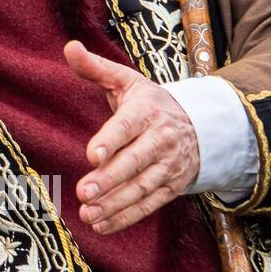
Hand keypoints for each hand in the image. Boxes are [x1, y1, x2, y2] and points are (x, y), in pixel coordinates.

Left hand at [65, 41, 200, 234]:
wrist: (201, 125)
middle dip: (110, 179)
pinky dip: (127, 217)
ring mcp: (169, 166)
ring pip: (142, 188)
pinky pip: (149, 205)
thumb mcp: (127, 80)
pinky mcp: (172, 187)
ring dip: (115, 203)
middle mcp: (161, 140)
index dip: (111, 140)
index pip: (128, 126)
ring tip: (88, 213)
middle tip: (84, 192)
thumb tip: (69, 47)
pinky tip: (102, 224)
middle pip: (135, 162)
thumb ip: (95, 67)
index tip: (92, 155)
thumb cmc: (150, 102)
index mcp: (147, 111)